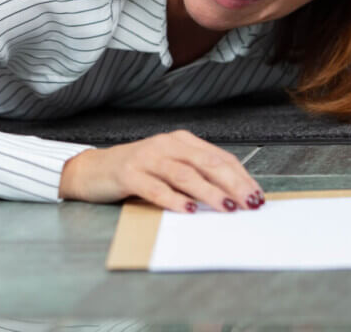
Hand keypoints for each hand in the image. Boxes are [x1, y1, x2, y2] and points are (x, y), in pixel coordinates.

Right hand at [58, 129, 264, 212]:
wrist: (93, 169)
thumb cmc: (137, 171)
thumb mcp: (169, 167)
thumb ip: (196, 175)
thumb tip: (232, 196)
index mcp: (181, 141)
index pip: (219, 157)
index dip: (241, 176)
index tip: (257, 196)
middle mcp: (166, 144)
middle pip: (206, 163)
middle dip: (232, 184)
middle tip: (249, 203)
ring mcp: (147, 158)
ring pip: (184, 174)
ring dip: (208, 192)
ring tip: (226, 208)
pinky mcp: (129, 174)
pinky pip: (155, 187)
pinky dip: (173, 199)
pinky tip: (188, 210)